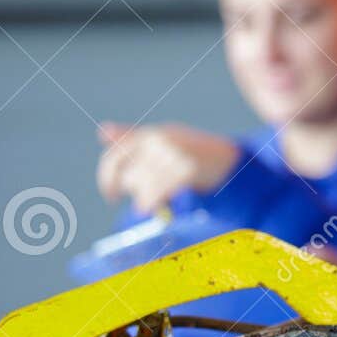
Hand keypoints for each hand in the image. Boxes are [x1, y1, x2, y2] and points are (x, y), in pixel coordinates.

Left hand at [96, 122, 240, 214]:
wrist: (233, 161)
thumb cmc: (197, 153)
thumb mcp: (164, 141)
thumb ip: (133, 137)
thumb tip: (102, 130)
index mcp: (152, 134)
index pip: (115, 156)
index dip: (107, 177)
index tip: (111, 196)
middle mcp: (158, 140)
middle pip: (129, 176)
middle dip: (134, 190)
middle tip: (145, 201)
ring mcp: (172, 153)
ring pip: (141, 186)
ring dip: (146, 199)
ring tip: (158, 203)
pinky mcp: (184, 169)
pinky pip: (155, 192)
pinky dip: (151, 202)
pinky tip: (153, 207)